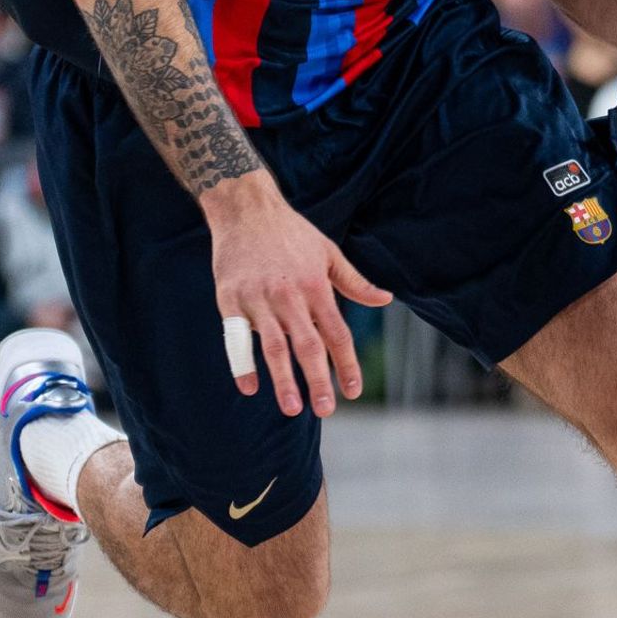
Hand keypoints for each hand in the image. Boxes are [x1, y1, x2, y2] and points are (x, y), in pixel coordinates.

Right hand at [204, 172, 388, 417]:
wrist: (245, 207)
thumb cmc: (290, 231)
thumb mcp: (328, 252)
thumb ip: (354, 282)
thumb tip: (385, 300)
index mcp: (316, 286)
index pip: (337, 333)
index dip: (347, 364)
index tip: (354, 390)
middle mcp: (289, 295)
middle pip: (308, 346)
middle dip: (319, 380)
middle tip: (326, 410)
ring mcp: (258, 298)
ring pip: (274, 347)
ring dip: (284, 380)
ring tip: (293, 408)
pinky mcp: (231, 299)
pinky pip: (237, 338)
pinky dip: (242, 364)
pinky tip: (249, 387)